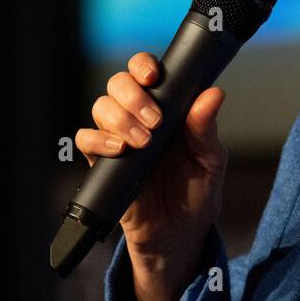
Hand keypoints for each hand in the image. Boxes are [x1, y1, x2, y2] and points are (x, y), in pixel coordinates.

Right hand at [74, 51, 227, 300]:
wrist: (178, 235)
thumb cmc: (197, 193)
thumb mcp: (211, 162)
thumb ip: (207, 129)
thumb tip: (213, 94)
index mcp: (168, 108)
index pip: (147, 72)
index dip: (143, 65)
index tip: (154, 77)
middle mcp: (140, 117)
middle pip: (118, 83)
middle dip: (132, 94)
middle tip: (155, 119)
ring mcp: (119, 138)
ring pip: (101, 106)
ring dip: (120, 118)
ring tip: (144, 142)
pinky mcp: (103, 163)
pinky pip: (86, 139)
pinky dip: (99, 140)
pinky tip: (120, 151)